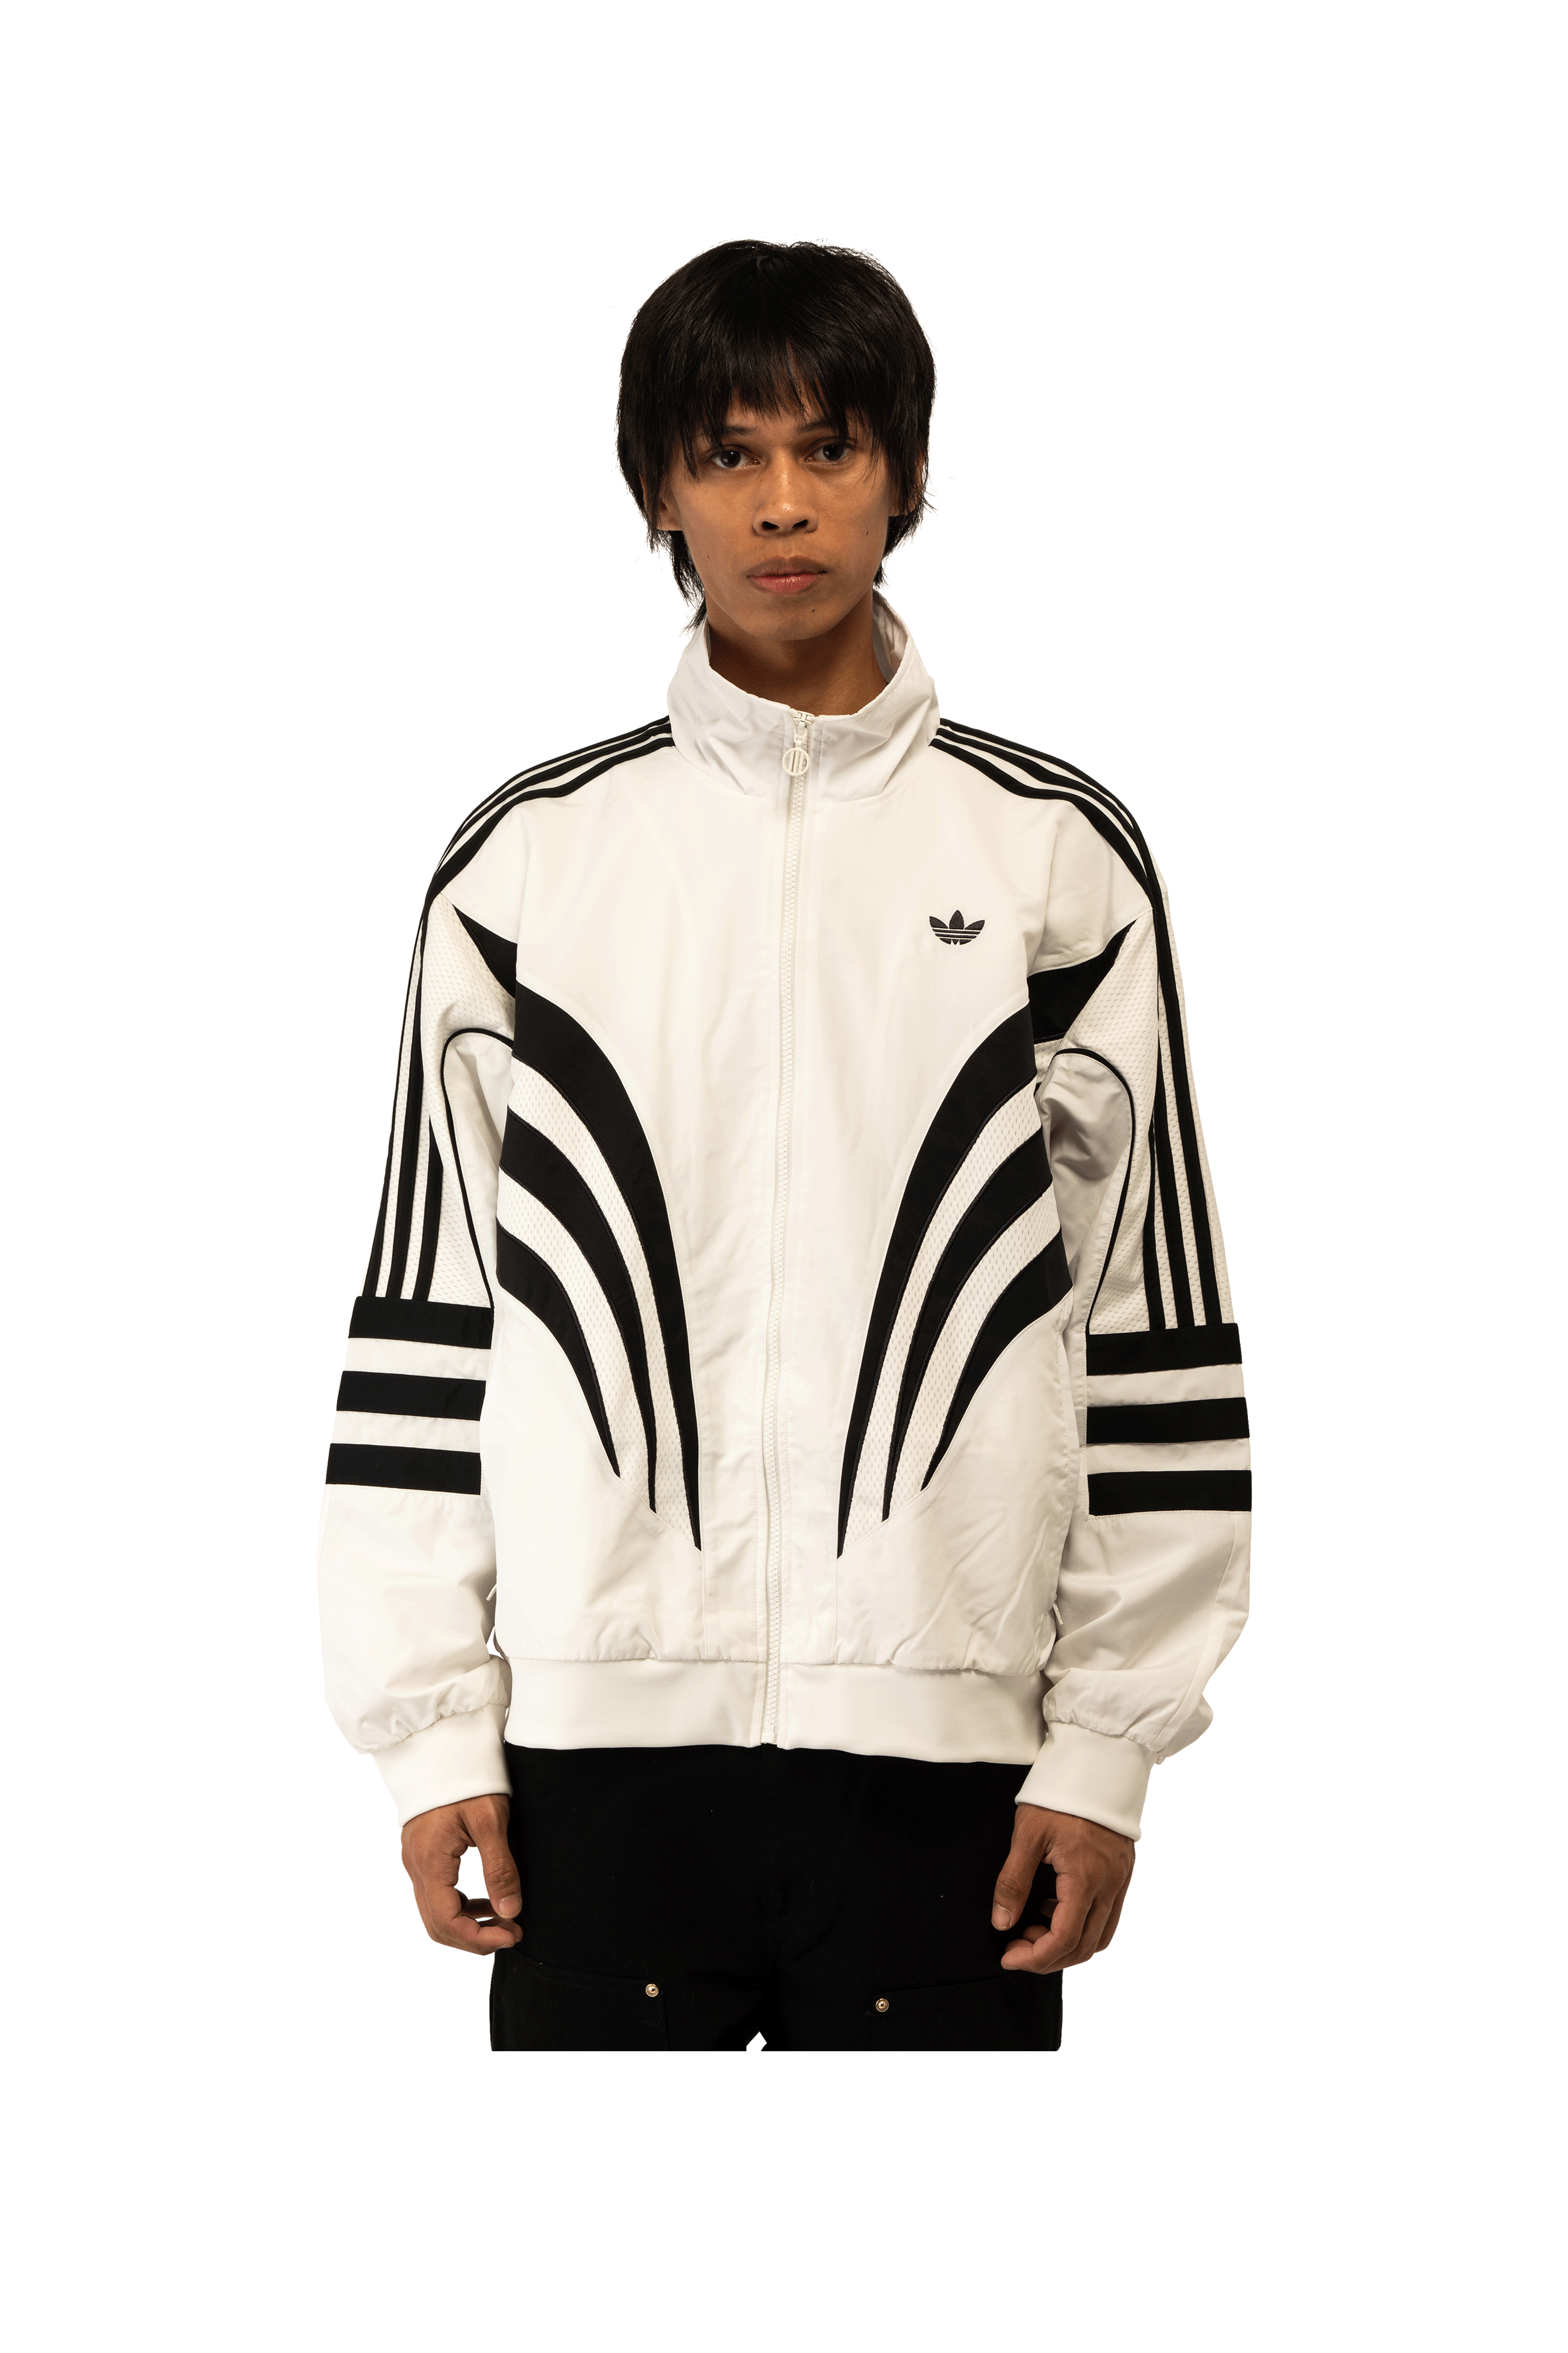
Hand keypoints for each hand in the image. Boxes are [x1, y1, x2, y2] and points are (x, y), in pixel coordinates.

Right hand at [401, 1793, 522, 1954]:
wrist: (443, 1744)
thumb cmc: (467, 1777)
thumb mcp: (490, 1821)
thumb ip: (500, 1869)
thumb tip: (511, 1913)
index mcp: (430, 1861)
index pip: (446, 1922)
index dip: (479, 1939)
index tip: (512, 1935)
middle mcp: (415, 1866)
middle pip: (437, 1924)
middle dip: (474, 1938)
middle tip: (511, 1933)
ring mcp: (415, 1860)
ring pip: (434, 1911)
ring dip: (467, 1924)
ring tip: (505, 1920)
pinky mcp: (421, 1853)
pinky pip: (436, 1893)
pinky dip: (460, 1905)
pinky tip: (486, 1901)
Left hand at [991, 1803, 1134, 1973]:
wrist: (1096, 1761)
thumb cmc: (1060, 1793)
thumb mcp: (1027, 1834)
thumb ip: (1013, 1881)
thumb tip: (1002, 1922)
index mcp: (1085, 1877)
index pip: (1064, 1939)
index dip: (1035, 1957)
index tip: (1009, 1956)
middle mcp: (1110, 1885)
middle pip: (1085, 1947)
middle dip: (1048, 1957)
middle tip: (1017, 1947)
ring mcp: (1120, 1879)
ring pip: (1100, 1936)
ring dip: (1067, 1945)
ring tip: (1034, 1930)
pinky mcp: (1123, 1872)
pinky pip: (1108, 1916)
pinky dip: (1082, 1925)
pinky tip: (1055, 1908)